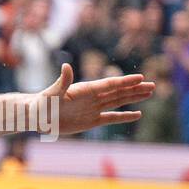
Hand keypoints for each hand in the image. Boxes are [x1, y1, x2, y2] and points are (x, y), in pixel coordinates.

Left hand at [41, 64, 155, 136]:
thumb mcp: (52, 93)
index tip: (140, 77)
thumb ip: (62, 81)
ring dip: (133, 98)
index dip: (125, 81)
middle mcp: (92, 98)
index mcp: (85, 90)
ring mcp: (93, 109)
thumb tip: (66, 66)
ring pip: (117, 102)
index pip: (109, 84)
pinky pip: (111, 118)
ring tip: (149, 93)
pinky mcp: (90, 121)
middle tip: (152, 85)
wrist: (36, 117)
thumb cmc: (42, 103)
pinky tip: (137, 114)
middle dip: (135, 88)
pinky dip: (124, 117)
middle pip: (118, 92)